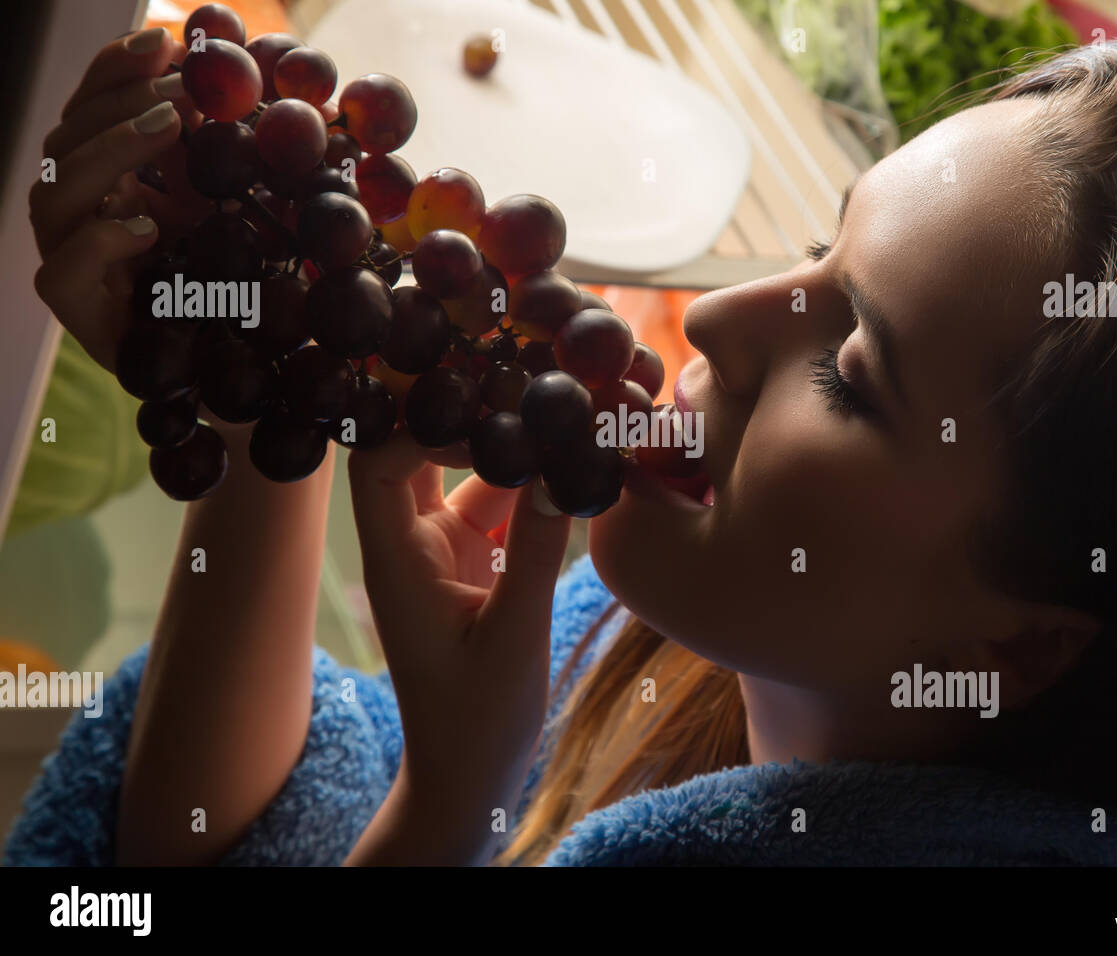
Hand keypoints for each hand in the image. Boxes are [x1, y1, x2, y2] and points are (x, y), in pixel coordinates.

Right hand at [30, 25, 207, 372]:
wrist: (229, 365)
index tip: (164, 42)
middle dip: (121, 104)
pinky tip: (143, 226)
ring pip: (55, 192)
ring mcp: (68, 257)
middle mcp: (76, 210)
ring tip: (169, 128)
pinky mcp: (74, 308)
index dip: (116, 70)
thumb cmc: (225, 280)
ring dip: (111, 150)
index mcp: (103, 176)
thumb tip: (232, 87)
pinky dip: (101, 239)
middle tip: (181, 91)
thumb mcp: (224, 204)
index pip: (91, 109)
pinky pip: (63, 267)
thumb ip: (214, 152)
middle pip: (67, 140)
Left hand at [346, 430, 570, 864]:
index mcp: (397, 560)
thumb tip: (561, 468)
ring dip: (505, 449)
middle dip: (466, 418)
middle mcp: (410, 545)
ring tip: (556, 421)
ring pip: (462, 475)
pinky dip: (527, 485)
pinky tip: (566, 467)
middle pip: (418, 453)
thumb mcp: (515, 631)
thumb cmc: (477, 717)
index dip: (423, 427)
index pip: (380, 463)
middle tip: (526, 390)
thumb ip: (535, 548)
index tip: (491, 420)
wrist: (470, 771)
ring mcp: (440, 552)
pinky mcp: (470, 563)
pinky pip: (494, 505)